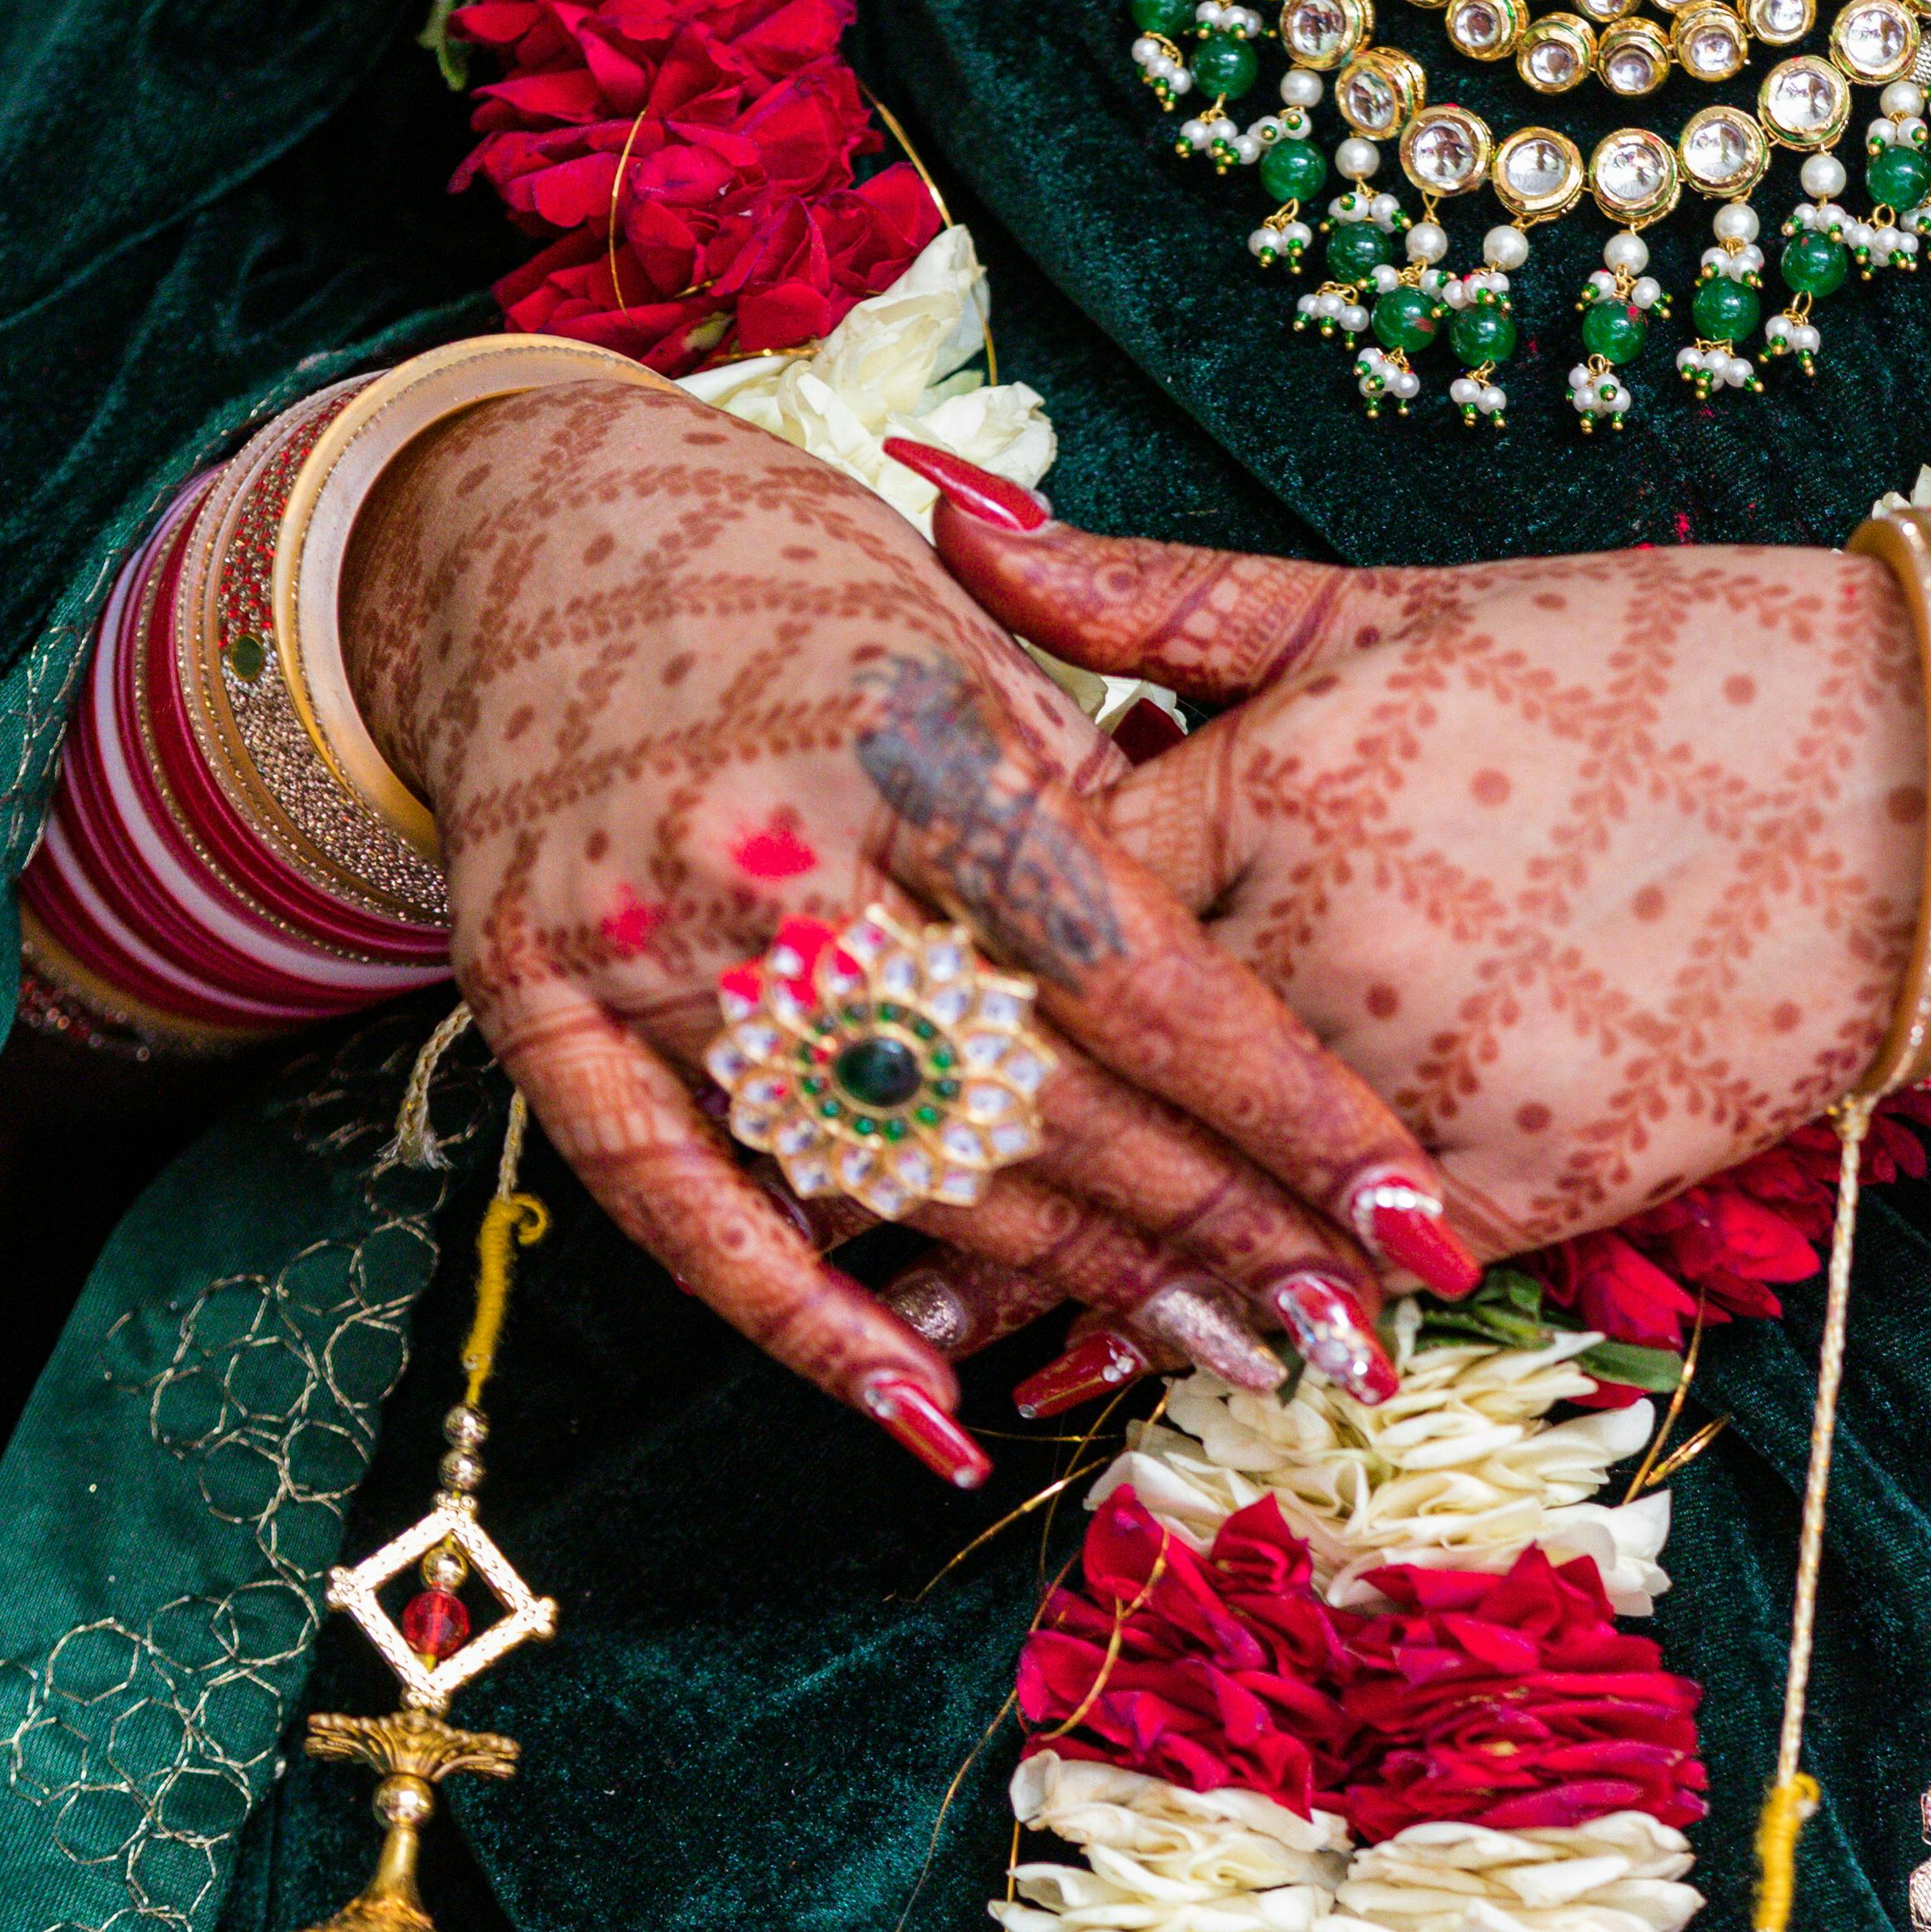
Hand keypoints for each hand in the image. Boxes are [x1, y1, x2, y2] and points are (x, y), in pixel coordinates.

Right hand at [340, 385, 1470, 1474]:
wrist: (521, 520)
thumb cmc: (795, 570)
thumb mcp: (963, 639)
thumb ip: (1085, 804)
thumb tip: (1240, 979)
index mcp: (908, 741)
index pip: (1133, 972)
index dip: (1279, 1107)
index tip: (1409, 1214)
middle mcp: (770, 852)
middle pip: (1030, 1092)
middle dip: (1210, 1225)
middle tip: (1348, 1328)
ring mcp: (638, 941)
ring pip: (884, 1163)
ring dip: (1064, 1279)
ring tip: (1221, 1354)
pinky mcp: (533, 1000)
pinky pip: (669, 1201)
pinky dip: (799, 1318)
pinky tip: (928, 1411)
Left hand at [891, 511, 1925, 1374]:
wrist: (1902, 791)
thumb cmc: (1631, 662)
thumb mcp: (1371, 611)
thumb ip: (1137, 596)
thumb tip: (929, 499)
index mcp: (1272, 783)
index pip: (1045, 882)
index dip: (930, 939)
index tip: (805, 999)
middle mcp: (1320, 948)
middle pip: (1081, 1070)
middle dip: (942, 1146)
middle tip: (801, 1218)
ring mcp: (1415, 1086)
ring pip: (1193, 1204)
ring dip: (1056, 1279)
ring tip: (910, 1341)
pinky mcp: (1513, 1190)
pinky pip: (1329, 1272)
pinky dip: (1225, 1317)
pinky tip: (1114, 1372)